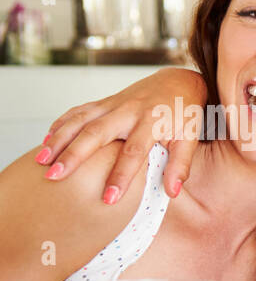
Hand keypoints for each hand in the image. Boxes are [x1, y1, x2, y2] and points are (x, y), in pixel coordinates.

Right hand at [39, 67, 206, 201]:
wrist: (179, 82)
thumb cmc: (184, 115)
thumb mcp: (190, 139)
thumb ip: (181, 165)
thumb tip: (172, 193)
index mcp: (151, 122)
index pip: (133, 152)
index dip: (120, 176)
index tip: (108, 199)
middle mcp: (127, 111)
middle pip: (95, 134)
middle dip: (73, 156)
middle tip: (55, 177)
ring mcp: (112, 104)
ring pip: (80, 121)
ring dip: (58, 139)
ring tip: (41, 161)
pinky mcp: (104, 102)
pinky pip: (78, 111)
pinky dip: (61, 124)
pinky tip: (46, 140)